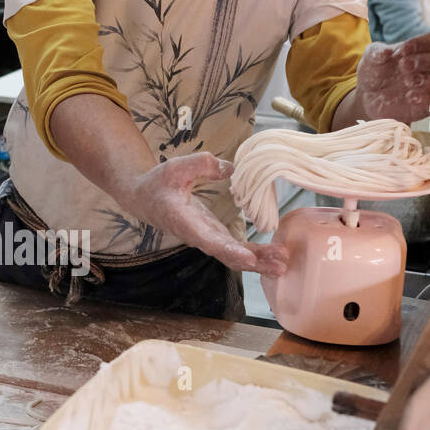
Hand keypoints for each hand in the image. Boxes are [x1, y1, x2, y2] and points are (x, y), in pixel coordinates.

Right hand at [126, 152, 288, 276]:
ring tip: (283, 262)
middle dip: (254, 262)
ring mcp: (208, 238)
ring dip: (259, 261)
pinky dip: (255, 254)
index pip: (209, 241)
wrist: (145, 199)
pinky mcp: (214, 235)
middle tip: (279, 264)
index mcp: (187, 223)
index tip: (248, 258)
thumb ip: (201, 165)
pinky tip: (274, 255)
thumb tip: (230, 168)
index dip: (230, 250)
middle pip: (228, 255)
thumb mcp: (175, 168)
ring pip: (234, 256)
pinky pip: (236, 249)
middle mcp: (199, 236)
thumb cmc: (158, 184)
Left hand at [355, 32, 429, 122]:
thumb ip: (378, 52)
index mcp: (420, 51)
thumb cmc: (374, 72)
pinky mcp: (428, 106)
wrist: (366, 97)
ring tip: (408, 82)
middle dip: (426, 62)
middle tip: (403, 66)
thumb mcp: (371, 58)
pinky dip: (429, 100)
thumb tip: (386, 52)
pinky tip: (409, 96)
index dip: (422, 43)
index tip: (403, 50)